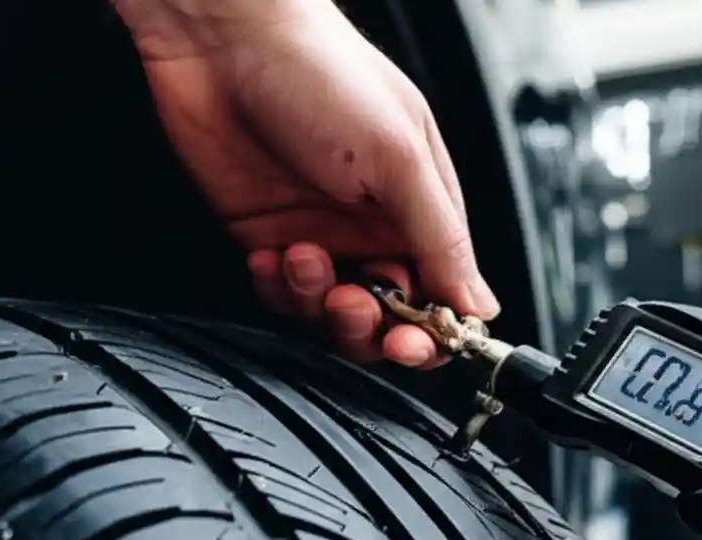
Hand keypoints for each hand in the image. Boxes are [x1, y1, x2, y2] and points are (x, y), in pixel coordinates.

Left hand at [111, 0, 498, 366]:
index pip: (445, 292)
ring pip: (332, 312)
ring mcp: (322, 232)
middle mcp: (376, 225)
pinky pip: (281, 293)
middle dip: (372, 324)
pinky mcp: (268, 237)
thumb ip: (441, 239)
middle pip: (391, 315)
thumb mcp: (399, 158)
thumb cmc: (321, 72)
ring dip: (317, 300)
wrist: (223, 39)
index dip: (434, 328)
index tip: (413, 339)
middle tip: (354, 306)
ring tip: (303, 257)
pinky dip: (276, 287)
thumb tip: (479, 305)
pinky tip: (270, 255)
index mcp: (423, 206)